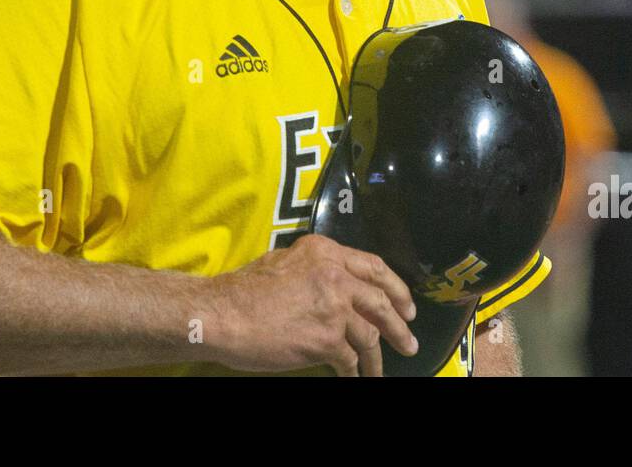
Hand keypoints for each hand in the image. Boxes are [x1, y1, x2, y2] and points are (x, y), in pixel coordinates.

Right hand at [204, 233, 417, 375]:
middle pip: (380, 302)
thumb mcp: (283, 261)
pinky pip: (350, 359)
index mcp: (326, 252)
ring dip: (378, 357)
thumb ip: (313, 268)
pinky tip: (353, 379)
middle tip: (409, 340)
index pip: (374, 267)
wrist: (222, 314)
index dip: (395, 289)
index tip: (406, 306)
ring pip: (369, 335)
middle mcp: (336, 275)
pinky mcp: (327, 339)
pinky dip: (354, 372)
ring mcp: (334, 308)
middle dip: (399, 325)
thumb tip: (330, 281)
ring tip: (380, 372)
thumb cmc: (243, 290)